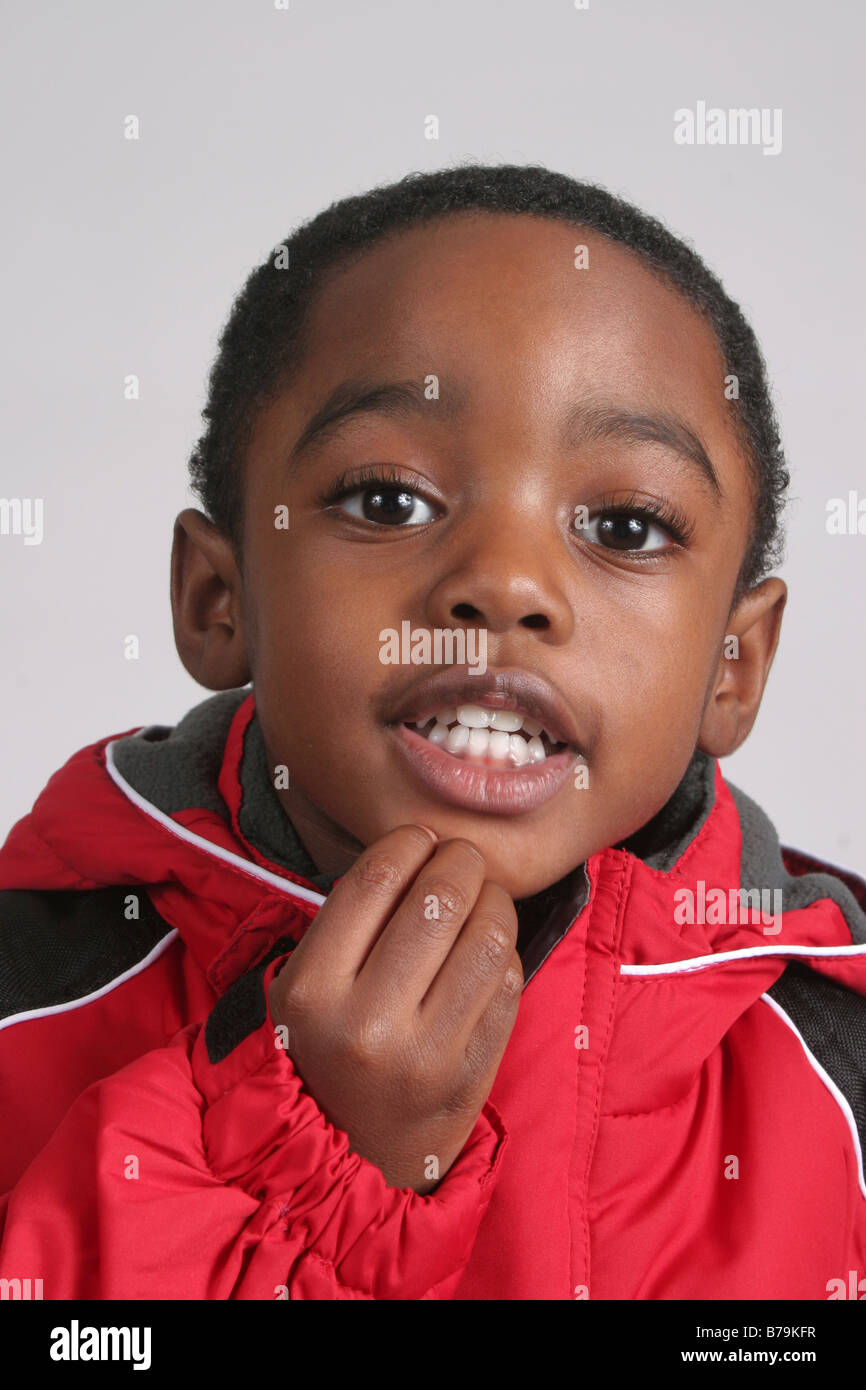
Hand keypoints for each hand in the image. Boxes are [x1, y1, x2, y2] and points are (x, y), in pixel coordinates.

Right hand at [268, 825, 521, 1193]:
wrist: (348, 1156)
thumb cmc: (326, 1049)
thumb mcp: (303, 987)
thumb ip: (349, 921)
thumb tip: (420, 846)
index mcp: (313, 991)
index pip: (374, 880)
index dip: (408, 842)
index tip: (419, 839)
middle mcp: (369, 1023)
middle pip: (440, 898)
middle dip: (460, 861)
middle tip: (460, 860)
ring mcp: (428, 1053)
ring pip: (488, 935)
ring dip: (493, 901)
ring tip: (481, 899)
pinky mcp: (474, 1073)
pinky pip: (510, 981)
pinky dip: (504, 952)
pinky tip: (485, 951)